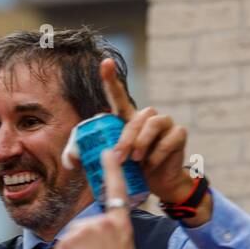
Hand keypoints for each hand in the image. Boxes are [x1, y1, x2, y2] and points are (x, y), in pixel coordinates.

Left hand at [52, 148, 138, 248]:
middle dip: (83, 246)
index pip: (116, 190)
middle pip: (83, 227)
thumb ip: (109, 236)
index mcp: (120, 225)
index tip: (108, 152)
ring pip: (70, 240)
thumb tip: (92, 236)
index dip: (111, 169)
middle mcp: (100, 223)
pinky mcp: (64, 243)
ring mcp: (81, 231)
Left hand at [100, 58, 194, 208]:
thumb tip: (71, 159)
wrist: (159, 185)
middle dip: (126, 139)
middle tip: (121, 158)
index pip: (117, 95)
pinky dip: (158, 155)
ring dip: (141, 143)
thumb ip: (88, 159)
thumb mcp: (107, 165)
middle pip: (134, 118)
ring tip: (138, 162)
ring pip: (151, 123)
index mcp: (127, 118)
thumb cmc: (132, 172)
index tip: (105, 63)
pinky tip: (152, 165)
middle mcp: (146, 116)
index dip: (111, 78)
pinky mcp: (179, 133)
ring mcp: (165, 122)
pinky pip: (168, 139)